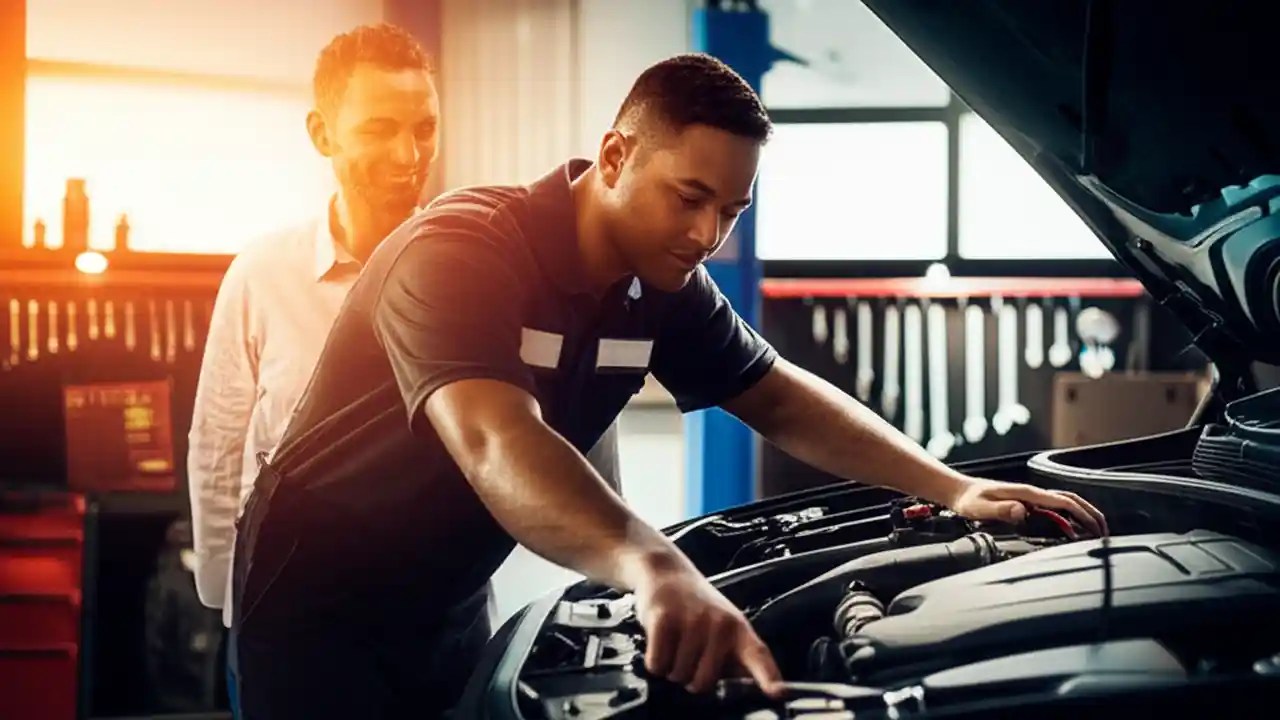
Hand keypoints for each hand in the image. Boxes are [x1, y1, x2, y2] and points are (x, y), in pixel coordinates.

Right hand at [633, 556, 783, 697]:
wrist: (666, 571)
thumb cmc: (695, 607)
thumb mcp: (722, 625)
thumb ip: (734, 657)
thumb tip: (742, 685)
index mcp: (739, 629)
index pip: (758, 656)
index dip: (768, 677)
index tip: (779, 693)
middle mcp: (719, 625)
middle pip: (704, 682)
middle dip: (690, 677)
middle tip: (688, 654)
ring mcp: (692, 621)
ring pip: (678, 675)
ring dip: (671, 667)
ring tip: (674, 643)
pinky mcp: (664, 619)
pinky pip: (657, 664)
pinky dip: (655, 661)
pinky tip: (659, 642)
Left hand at [949, 477, 1107, 537]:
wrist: (958, 491)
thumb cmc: (967, 500)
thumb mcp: (980, 508)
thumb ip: (1000, 510)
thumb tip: (1022, 511)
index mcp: (1026, 494)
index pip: (1062, 501)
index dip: (1082, 514)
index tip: (1095, 528)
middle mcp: (1031, 494)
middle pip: (1070, 499)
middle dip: (1090, 513)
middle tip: (1105, 532)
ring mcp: (1030, 498)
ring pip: (1065, 502)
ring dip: (1083, 513)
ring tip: (1096, 530)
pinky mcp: (1026, 503)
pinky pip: (1054, 508)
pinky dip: (1070, 515)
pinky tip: (1073, 528)